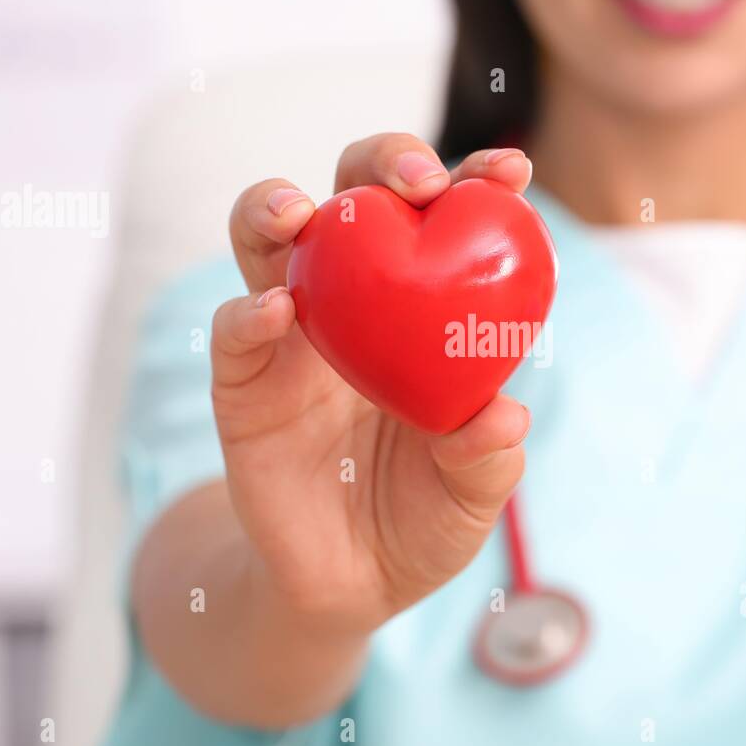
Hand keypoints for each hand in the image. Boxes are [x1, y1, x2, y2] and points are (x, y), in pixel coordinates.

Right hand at [213, 135, 536, 633]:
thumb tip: (504, 415)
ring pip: (266, 238)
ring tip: (301, 213)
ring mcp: (290, 336)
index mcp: (420, 310)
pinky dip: (247, 314)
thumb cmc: (423, 520)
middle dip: (380, 160)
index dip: (474, 183)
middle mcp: (353, 303)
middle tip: (417, 180)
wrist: (349, 584)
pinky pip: (233, 333)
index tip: (511, 170)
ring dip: (274, 206)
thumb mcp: (471, 497)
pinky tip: (276, 310)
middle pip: (352, 196)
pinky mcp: (241, 384)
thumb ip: (487, 457)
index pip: (444, 223)